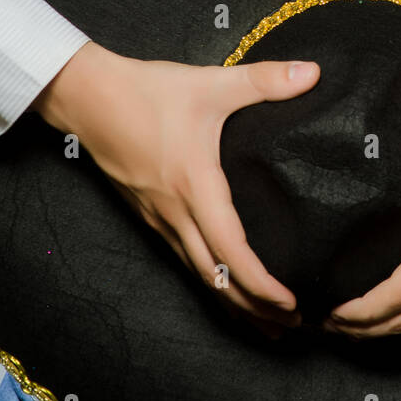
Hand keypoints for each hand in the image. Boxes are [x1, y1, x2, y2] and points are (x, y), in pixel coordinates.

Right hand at [30, 42, 319, 339]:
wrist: (86, 97)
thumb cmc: (147, 91)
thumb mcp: (211, 82)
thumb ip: (264, 79)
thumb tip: (314, 72)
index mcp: (195, 187)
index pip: (229, 251)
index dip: (259, 284)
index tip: (289, 303)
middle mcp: (175, 213)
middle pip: (214, 277)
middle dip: (252, 308)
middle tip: (290, 327)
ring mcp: (158, 218)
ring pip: (196, 274)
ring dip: (229, 301)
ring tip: (263, 323)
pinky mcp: (148, 214)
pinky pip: (182, 258)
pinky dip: (207, 280)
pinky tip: (220, 285)